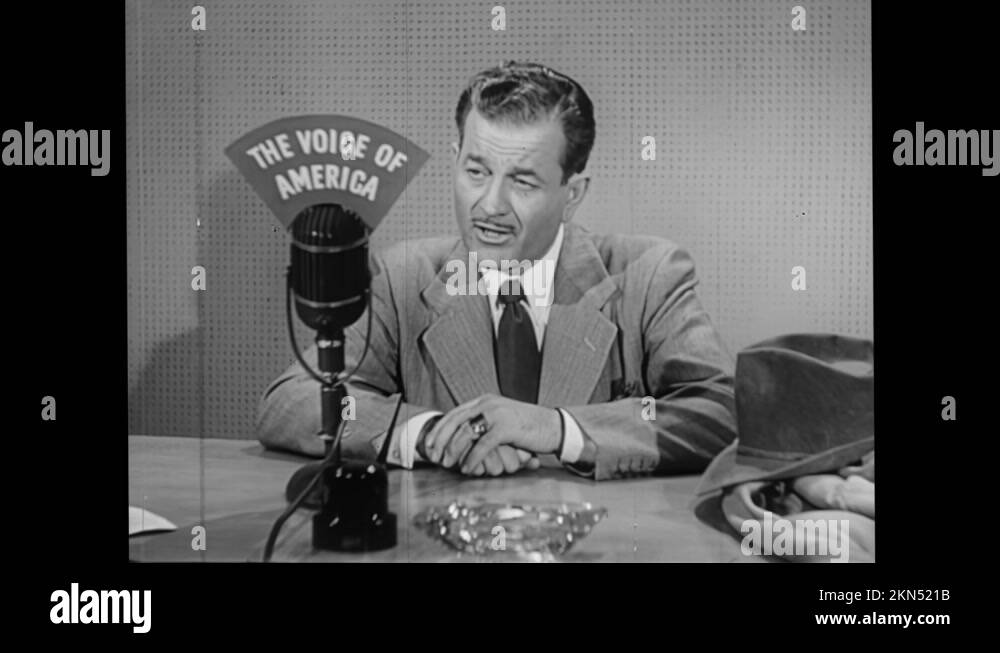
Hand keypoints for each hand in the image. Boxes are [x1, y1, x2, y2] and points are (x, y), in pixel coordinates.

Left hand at [422, 394, 560, 474]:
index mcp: (485, 400)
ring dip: (454, 450)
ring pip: (465, 432)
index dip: (439, 429)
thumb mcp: (502, 419)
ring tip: (448, 464)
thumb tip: (462, 434)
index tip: (429, 443)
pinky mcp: (506, 428)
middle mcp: (488, 404)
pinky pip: (482, 445)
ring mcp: (497, 414)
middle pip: (455, 421)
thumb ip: (484, 421)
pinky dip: (472, 458)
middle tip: (433, 455)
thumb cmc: (527, 427)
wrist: (554, 427)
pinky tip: (467, 469)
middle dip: (440, 439)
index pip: (455, 413)